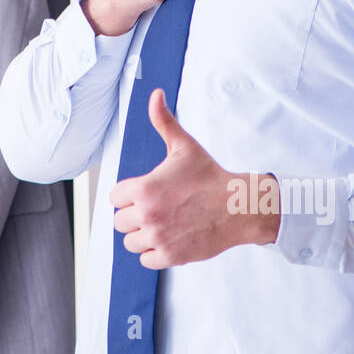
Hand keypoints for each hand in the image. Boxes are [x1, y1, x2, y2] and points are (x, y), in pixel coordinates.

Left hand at [109, 89, 278, 268]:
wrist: (238, 206)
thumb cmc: (210, 176)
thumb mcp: (183, 146)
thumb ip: (163, 121)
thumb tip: (156, 95)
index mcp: (143, 188)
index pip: (114, 197)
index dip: (129, 194)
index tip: (147, 192)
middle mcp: (146, 214)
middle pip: (119, 221)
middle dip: (134, 215)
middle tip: (157, 208)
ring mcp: (158, 237)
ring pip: (130, 242)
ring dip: (142, 235)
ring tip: (163, 223)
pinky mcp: (170, 256)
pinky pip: (146, 259)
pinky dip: (154, 252)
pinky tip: (169, 238)